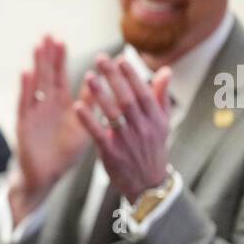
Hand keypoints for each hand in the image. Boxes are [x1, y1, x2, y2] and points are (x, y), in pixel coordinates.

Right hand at [9, 36, 92, 221]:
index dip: (60, 60)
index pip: (59, 77)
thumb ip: (91, 106)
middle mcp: (45, 106)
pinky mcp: (25, 125)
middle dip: (47, 56)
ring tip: (38, 46)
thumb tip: (103, 86)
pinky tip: (27, 72)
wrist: (46, 176)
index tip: (61, 40)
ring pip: (36, 85)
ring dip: (37, 65)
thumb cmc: (64, 153)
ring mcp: (34, 113)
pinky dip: (26, 88)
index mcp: (60, 105)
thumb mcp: (82, 127)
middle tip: (48, 34)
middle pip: (46, 76)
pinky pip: (26, 103)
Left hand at [75, 55, 171, 201]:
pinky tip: (78, 107)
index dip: (131, 75)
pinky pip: (98, 134)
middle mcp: (142, 128)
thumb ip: (161, 97)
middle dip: (113, 77)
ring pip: (113, 114)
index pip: (143, 92)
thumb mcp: (163, 124)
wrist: (148, 185)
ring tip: (89, 76)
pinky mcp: (111, 154)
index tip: (119, 58)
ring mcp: (127, 142)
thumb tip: (165, 70)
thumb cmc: (152, 149)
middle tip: (100, 58)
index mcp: (154, 119)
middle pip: (127, 98)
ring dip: (100, 94)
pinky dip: (88, 120)